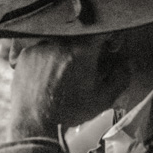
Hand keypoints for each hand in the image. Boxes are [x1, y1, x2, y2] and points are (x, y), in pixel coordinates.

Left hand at [8, 35, 130, 139]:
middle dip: (86, 46)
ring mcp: (40, 46)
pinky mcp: (26, 53)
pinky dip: (48, 56)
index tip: (107, 49)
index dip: (108, 38)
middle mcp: (60, 43)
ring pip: (60, 40)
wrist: (34, 123)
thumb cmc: (69, 112)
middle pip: (80, 35)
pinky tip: (48, 73)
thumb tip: (126, 61)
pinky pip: (42, 47)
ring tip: (63, 71)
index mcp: (82, 50)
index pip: (102, 30)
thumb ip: (121, 76)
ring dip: (66, 50)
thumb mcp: (103, 98)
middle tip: (85, 63)